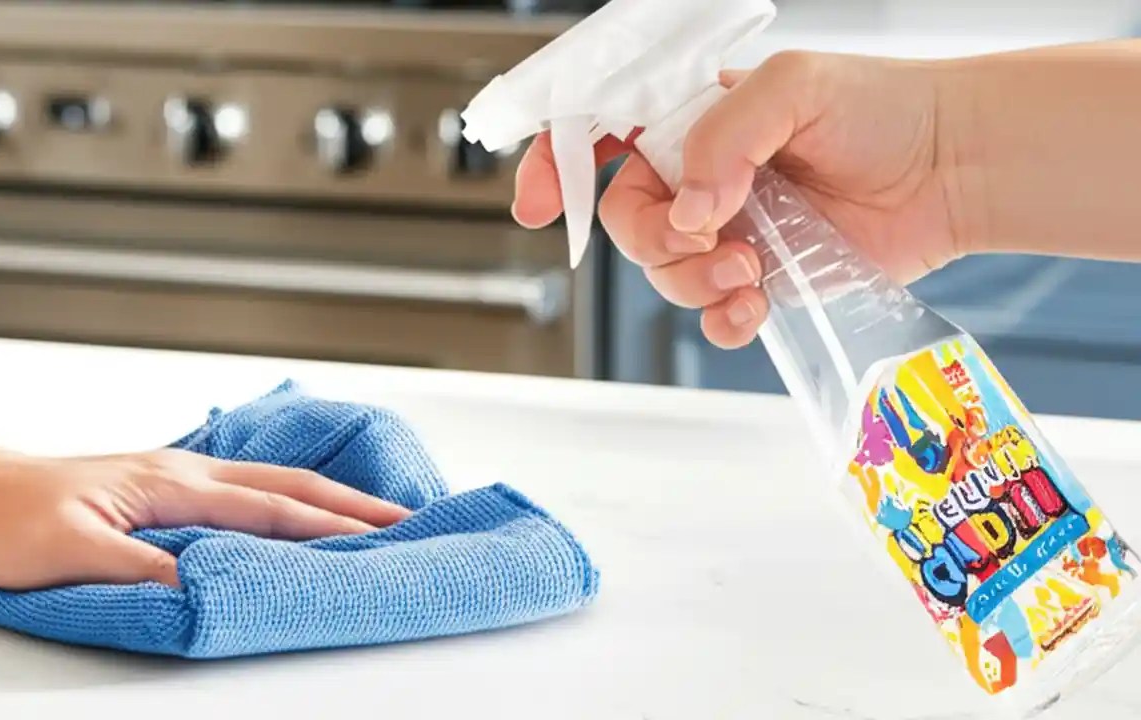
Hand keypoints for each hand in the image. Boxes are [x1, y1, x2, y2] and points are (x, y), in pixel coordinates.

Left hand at [0, 448, 411, 590]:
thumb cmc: (13, 522)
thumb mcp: (73, 555)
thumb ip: (144, 569)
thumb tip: (209, 587)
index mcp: (175, 486)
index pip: (272, 508)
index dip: (332, 525)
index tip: (384, 535)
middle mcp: (188, 472)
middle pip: (289, 485)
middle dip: (353, 504)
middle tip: (407, 519)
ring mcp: (180, 474)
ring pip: (273, 481)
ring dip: (328, 497)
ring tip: (372, 514)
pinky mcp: (168, 484)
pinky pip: (249, 487)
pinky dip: (291, 497)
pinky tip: (300, 506)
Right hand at [513, 52, 972, 347]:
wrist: (953, 169)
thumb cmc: (884, 108)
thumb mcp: (795, 88)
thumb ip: (725, 137)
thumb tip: (691, 208)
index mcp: (692, 118)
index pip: (599, 133)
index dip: (555, 165)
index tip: (537, 202)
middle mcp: (699, 176)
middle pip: (624, 220)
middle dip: (652, 241)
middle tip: (709, 238)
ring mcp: (727, 231)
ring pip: (663, 273)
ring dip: (694, 281)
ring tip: (752, 267)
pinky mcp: (760, 278)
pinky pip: (711, 313)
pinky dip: (721, 320)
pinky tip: (753, 304)